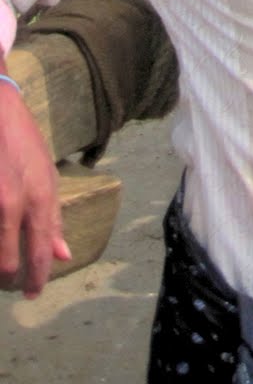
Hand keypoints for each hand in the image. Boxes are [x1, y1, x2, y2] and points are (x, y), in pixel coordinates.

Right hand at [0, 86, 71, 297]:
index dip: (35, 280)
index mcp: (40, 197)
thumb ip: (53, 216)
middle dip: (9, 280)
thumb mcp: (47, 175)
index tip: (32, 294)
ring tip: (0, 268)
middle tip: (10, 285)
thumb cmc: (22, 142)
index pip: (39, 253)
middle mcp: (15, 203)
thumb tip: (63, 254)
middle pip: (8, 263)